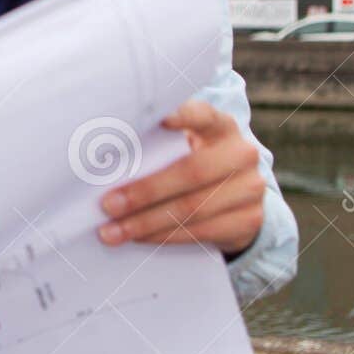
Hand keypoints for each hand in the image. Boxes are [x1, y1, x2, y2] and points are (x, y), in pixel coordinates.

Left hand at [98, 100, 264, 254]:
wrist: (235, 197)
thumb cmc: (191, 161)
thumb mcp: (182, 146)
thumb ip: (156, 143)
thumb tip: (102, 154)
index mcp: (220, 125)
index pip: (201, 115)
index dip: (181, 116)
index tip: (158, 118)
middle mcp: (242, 153)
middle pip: (191, 171)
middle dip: (145, 191)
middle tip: (107, 205)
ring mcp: (250, 187)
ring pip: (193, 207)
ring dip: (146, 222)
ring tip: (112, 231)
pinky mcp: (250, 220)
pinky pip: (201, 231)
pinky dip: (164, 236)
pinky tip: (139, 238)